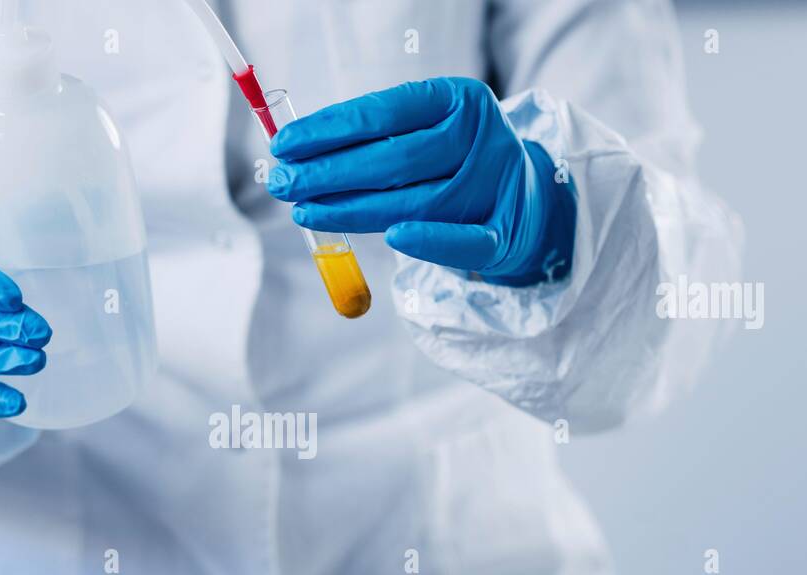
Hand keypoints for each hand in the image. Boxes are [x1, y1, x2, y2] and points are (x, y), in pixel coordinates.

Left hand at [267, 77, 575, 285]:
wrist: (524, 195)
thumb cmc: (455, 159)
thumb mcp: (424, 129)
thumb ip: (373, 138)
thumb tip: (298, 152)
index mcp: (459, 100)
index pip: (383, 113)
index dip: (329, 130)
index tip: (285, 145)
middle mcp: (479, 138)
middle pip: (393, 159)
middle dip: (329, 173)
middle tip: (282, 183)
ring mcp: (493, 186)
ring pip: (414, 202)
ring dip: (351, 209)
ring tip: (303, 211)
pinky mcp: (502, 233)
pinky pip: (463, 242)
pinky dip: (429, 241)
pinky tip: (392, 238)